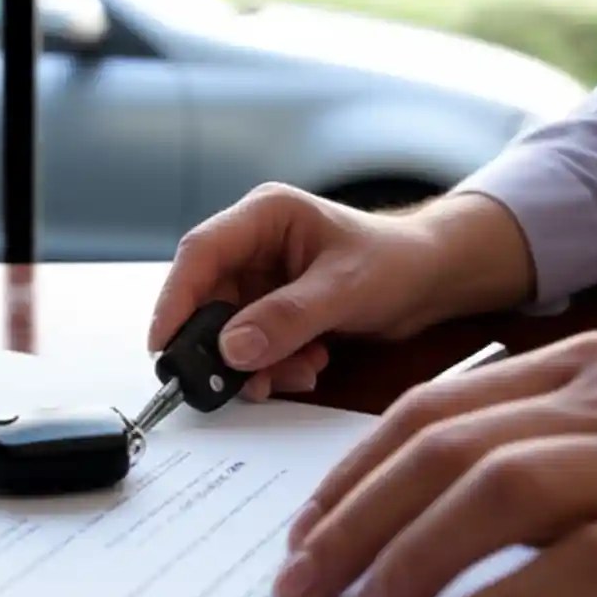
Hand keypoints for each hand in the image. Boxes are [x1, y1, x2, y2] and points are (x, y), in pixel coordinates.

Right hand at [148, 183, 534, 400]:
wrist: (434, 280)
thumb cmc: (398, 261)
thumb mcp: (345, 289)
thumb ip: (288, 318)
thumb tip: (232, 349)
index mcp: (263, 216)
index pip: (200, 253)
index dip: (175, 299)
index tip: (162, 344)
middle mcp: (252, 247)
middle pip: (206, 299)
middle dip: (222, 346)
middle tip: (235, 381)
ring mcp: (259, 280)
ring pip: (226, 332)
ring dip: (255, 363)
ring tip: (298, 372)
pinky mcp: (269, 310)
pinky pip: (249, 347)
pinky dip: (272, 367)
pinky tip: (308, 367)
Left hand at [276, 331, 596, 596]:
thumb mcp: (593, 460)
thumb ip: (510, 477)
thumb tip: (391, 539)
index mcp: (572, 371)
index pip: (429, 412)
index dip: (353, 476)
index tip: (302, 534)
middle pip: (444, 448)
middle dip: (358, 520)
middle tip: (303, 585)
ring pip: (499, 488)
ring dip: (413, 557)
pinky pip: (583, 560)